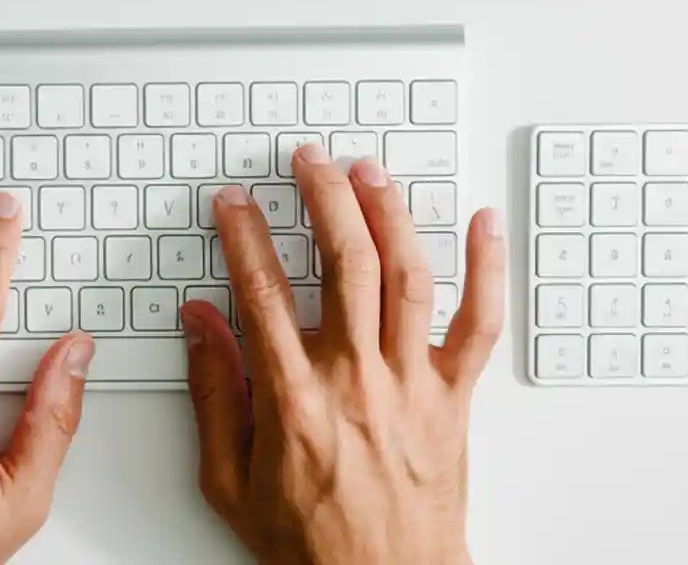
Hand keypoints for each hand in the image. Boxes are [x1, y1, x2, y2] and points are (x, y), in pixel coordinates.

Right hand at [181, 144, 503, 564]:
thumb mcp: (228, 479)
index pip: (262, 292)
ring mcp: (413, 383)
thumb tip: (200, 325)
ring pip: (406, 278)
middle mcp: (357, 379)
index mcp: (294, 398)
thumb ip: (213, 394)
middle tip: (308, 161)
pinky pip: (480, 324)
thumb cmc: (309, 542)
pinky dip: (487, 269)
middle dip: (323, 199)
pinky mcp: (455, 397)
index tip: (234, 203)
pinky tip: (483, 223)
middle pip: (343, 264)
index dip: (244, 236)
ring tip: (370, 172)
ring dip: (389, 214)